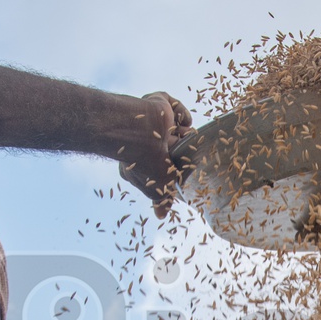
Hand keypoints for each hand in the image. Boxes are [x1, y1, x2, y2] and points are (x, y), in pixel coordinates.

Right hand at [118, 92, 192, 216]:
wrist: (138, 131)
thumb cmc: (145, 162)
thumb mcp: (159, 188)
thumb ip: (162, 201)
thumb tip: (161, 216)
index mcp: (141, 157)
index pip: (164, 162)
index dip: (173, 166)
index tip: (178, 167)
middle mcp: (146, 139)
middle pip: (173, 145)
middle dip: (180, 150)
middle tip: (180, 152)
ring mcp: (151, 120)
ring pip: (176, 127)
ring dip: (182, 134)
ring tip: (178, 137)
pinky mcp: (157, 103)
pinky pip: (175, 106)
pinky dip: (181, 114)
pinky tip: (180, 122)